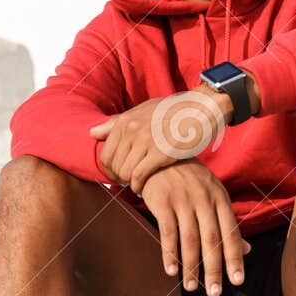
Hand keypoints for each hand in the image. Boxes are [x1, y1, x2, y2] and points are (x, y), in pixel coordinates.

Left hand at [89, 87, 231, 194]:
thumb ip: (117, 123)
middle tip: (130, 182)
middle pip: (114, 166)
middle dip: (119, 178)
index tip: (120, 175)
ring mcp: (145, 141)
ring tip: (138, 184)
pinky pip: (139, 176)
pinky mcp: (160, 153)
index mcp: (125, 121)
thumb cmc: (174, 110)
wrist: (203, 107)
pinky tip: (144, 189)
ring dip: (130, 183)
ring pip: (125, 173)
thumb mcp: (143, 110)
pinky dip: (139, 187)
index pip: (106, 155)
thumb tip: (92, 133)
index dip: (111, 170)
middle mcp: (131, 130)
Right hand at [138, 161, 251, 295]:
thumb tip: (247, 250)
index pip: (231, 233)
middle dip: (214, 269)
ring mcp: (183, 200)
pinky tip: (171, 271)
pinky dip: (169, 253)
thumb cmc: (190, 180)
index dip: (235, 258)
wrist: (161, 156)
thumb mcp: (214, 195)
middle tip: (214, 292)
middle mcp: (204, 200)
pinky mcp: (162, 202)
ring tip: (191, 287)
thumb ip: (228, 223)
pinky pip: (167, 233)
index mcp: (220, 199)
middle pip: (211, 240)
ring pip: (190, 240)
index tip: (237, 281)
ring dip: (191, 266)